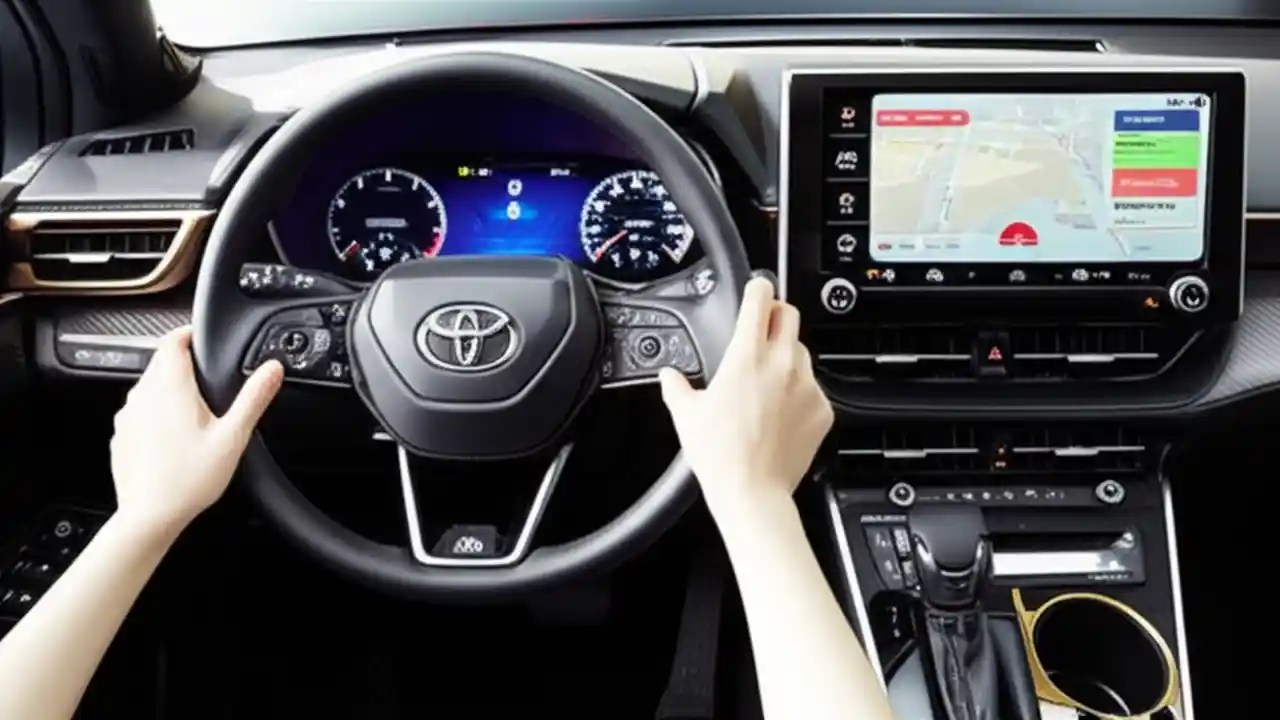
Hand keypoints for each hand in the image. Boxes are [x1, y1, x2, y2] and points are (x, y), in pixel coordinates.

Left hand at [109, 326, 283, 536]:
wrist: (149, 517)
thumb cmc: (190, 479)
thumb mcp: (233, 436)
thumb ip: (253, 397)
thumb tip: (273, 369)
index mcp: (170, 388)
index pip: (172, 340)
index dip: (189, 334)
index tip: (203, 339)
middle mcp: (143, 395)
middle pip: (161, 362)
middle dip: (185, 363)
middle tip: (211, 378)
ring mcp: (128, 416)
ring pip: (149, 387)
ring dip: (170, 389)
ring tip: (198, 411)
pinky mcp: (123, 435)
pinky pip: (140, 412)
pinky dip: (157, 414)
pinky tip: (177, 438)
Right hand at [660, 277, 833, 520]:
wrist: (753, 493)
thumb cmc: (720, 455)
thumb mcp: (686, 415)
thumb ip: (675, 386)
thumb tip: (669, 376)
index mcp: (746, 356)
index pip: (760, 298)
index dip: (758, 287)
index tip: (756, 287)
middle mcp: (781, 364)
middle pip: (789, 315)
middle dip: (775, 315)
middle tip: (763, 328)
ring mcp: (806, 385)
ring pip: (802, 351)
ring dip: (787, 355)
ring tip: (768, 381)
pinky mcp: (823, 408)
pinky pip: (814, 386)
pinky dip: (800, 391)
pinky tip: (781, 412)